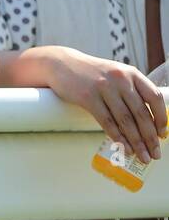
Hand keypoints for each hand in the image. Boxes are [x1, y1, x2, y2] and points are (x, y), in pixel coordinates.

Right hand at [43, 47, 165, 164]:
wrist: (61, 64)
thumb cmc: (90, 73)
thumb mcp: (115, 75)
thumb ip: (131, 91)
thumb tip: (147, 120)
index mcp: (132, 73)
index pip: (155, 97)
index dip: (161, 118)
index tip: (162, 134)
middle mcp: (120, 79)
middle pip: (141, 113)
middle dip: (150, 137)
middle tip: (154, 153)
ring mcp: (103, 87)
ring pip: (125, 120)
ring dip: (135, 142)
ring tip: (141, 155)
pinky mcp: (87, 96)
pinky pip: (106, 121)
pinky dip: (116, 137)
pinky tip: (123, 146)